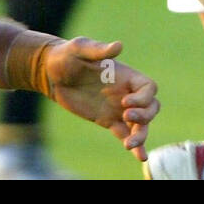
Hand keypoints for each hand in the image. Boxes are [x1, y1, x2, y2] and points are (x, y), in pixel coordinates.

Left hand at [42, 37, 159, 161]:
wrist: (52, 73)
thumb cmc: (66, 56)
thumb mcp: (80, 49)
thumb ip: (98, 50)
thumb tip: (118, 46)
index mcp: (125, 75)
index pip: (148, 87)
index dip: (143, 97)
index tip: (125, 102)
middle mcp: (125, 92)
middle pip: (151, 107)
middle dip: (144, 115)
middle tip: (125, 117)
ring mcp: (117, 108)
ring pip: (141, 124)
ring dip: (141, 135)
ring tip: (129, 144)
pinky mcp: (107, 120)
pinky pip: (125, 134)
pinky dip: (135, 146)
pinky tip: (140, 157)